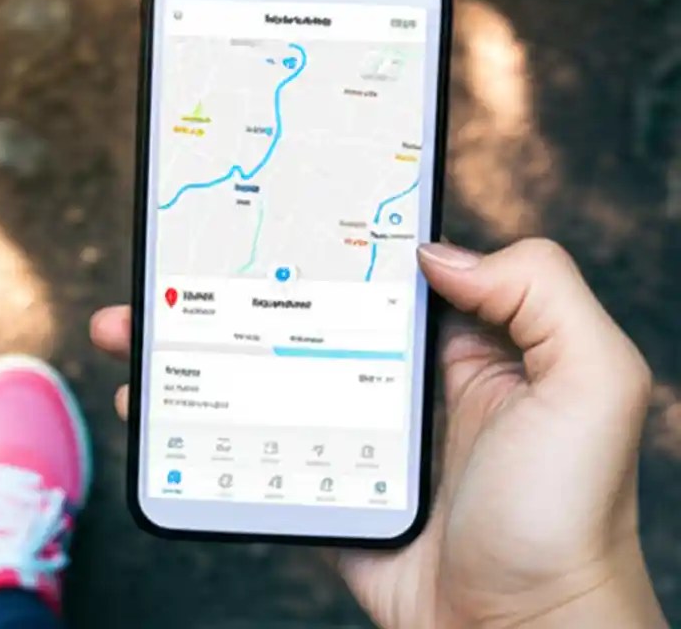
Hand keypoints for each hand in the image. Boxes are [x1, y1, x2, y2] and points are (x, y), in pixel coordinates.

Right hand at [90, 239, 665, 627]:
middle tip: (164, 262)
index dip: (317, 231)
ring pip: (251, 371)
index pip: (374, 266)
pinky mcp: (310, 484)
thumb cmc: (566, 518)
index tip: (258, 204)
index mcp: (456, 342)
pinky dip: (187, 423)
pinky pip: (239, 442)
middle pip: (291, 311)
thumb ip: (541, 293)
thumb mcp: (593, 385)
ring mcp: (344, 432)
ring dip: (186, 346)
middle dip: (222, 282)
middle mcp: (392, 378)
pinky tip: (151, 406)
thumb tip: (434, 251)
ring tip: (128, 329)